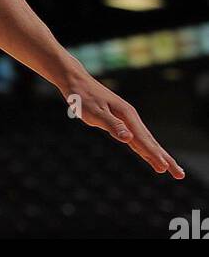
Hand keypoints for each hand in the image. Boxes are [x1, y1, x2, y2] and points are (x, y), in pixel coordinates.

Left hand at [63, 68, 184, 177]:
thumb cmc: (83, 97)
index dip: (153, 155)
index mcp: (127, 115)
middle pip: (150, 142)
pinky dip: (145, 148)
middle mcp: (130, 117)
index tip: (165, 169)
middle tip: (179, 175)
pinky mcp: (120, 121)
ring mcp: (126, 119)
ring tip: (170, 168)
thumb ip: (112, 125)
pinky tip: (149, 155)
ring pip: (145, 141)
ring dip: (158, 155)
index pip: (143, 140)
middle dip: (165, 158)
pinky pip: (137, 138)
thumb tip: (129, 138)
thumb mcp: (95, 112)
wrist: (76, 81)